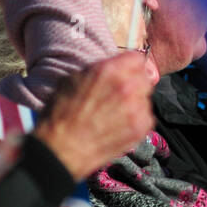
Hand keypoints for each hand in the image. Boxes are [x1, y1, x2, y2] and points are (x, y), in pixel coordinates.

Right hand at [32, 53, 155, 178]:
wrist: (61, 148)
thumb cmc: (61, 113)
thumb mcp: (73, 79)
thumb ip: (99, 70)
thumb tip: (113, 69)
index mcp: (110, 70)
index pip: (137, 58)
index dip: (129, 66)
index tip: (124, 72)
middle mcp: (128, 86)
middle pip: (144, 78)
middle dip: (134, 84)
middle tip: (118, 95)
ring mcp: (137, 108)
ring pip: (145, 98)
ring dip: (135, 102)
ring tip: (114, 114)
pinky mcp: (142, 128)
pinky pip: (145, 116)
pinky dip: (135, 120)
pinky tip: (118, 126)